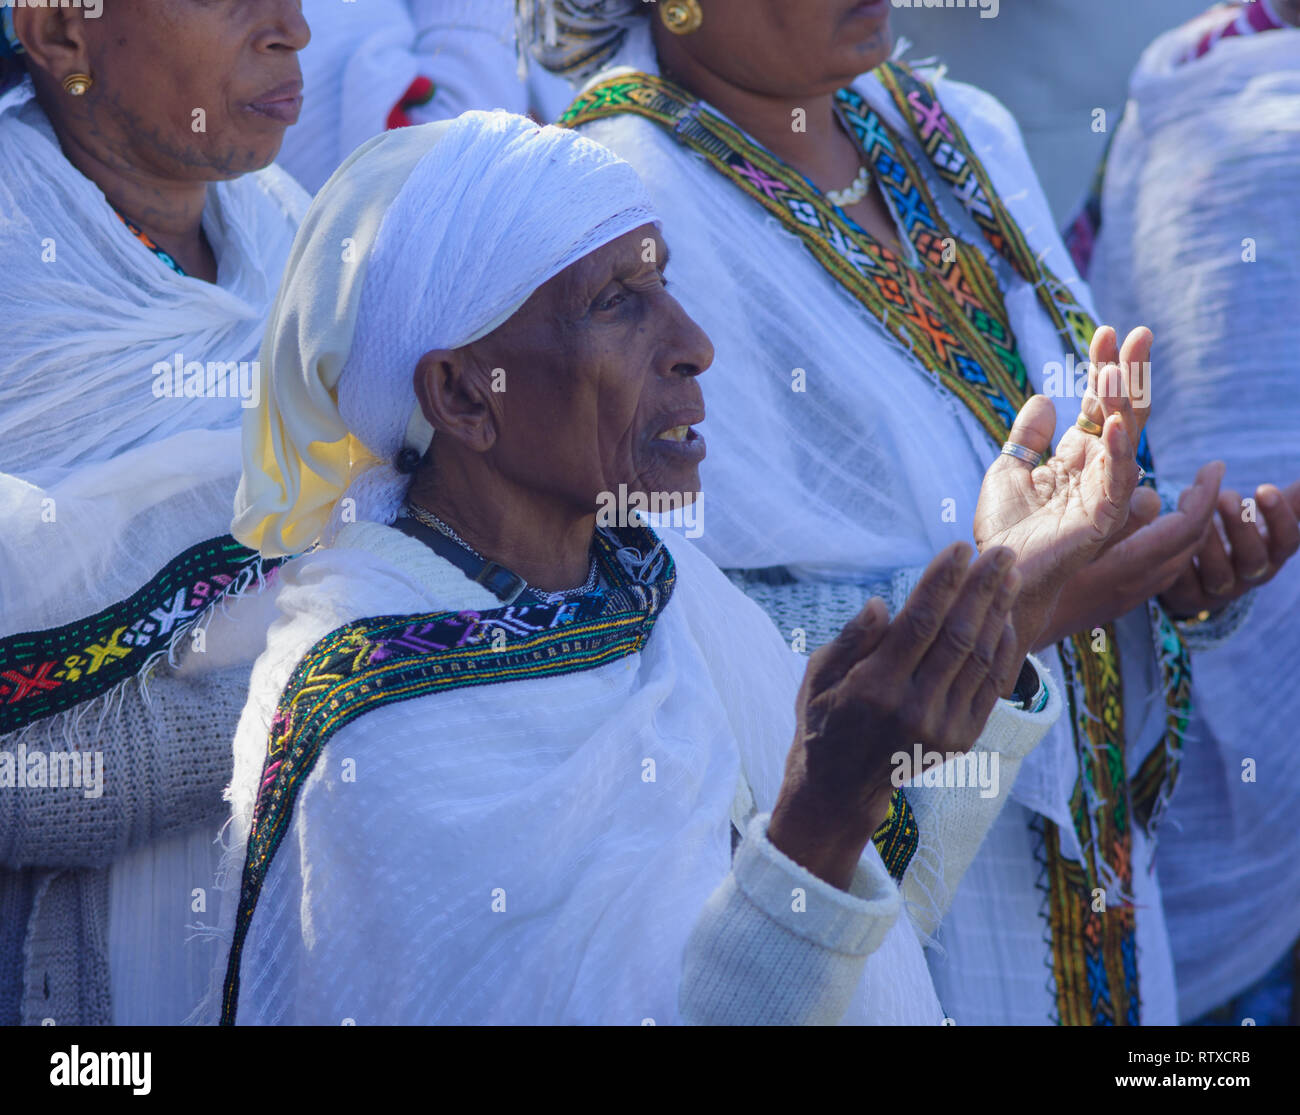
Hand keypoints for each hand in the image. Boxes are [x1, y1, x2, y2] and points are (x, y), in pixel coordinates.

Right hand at [768, 542, 1021, 889]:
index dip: (943, 582)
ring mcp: (942, 728)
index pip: (919, 623)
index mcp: (874, 688)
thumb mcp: (818, 677)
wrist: (840, 789)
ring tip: (1010, 576)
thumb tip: (881, 604)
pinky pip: (990, 686)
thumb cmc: (824, 720)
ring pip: (980, 659)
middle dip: (983, 588)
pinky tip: (1005, 618)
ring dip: (999, 612)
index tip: (960, 548)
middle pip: (958, 636)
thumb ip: (851, 640)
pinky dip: (1002, 649)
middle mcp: (913, 708)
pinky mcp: (960, 740)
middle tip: (1002, 552)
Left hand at [973, 326, 1148, 671]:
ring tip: (1117, 370)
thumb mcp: (1007, 472)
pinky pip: (1114, 484)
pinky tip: (1109, 424)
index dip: (1103, 369)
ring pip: (1123, 443)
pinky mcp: (1099, 523)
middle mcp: (1097, 474)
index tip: (1106, 331)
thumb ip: (1027, 437)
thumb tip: (1045, 397)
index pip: (1097, 406)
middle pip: (1120, 414)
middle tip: (1137, 332)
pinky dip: (1114, 454)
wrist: (993, 575)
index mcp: (1077, 459)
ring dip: (1120, 405)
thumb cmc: (1003, 532)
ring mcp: (1102, 497)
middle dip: (1129, 374)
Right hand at [1035, 461, 1222, 645]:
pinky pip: (1163, 567)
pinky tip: (1150, 529)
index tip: (1214, 466)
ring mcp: (1131, 595)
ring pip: (1179, 555)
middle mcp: (1136, 583)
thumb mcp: (1055, 533)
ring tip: (1181, 498)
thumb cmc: (1025, 572)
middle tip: (1202, 475)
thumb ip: (1098, 508)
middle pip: (1190, 541)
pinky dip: (1169, 541)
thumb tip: (1140, 484)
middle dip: (1201, 505)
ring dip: (1186, 525)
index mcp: (1125, 565)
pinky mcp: (1122, 600)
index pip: (1186, 528)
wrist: (1013, 621)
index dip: (1206, 494)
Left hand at [1159, 481, 1299, 618]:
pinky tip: (1165, 532)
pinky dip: (1176, 560)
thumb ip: (1290, 499)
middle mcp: (1249, 576)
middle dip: (1240, 528)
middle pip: (1253, 559)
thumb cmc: (1237, 536)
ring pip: (1218, 574)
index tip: (1264, 488)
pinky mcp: (1187, 597)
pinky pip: (1182, 585)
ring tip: (1190, 502)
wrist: (1202, 576)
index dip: (1279, 517)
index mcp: (1272, 554)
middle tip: (1225, 497)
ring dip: (1206, 540)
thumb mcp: (1264, 518)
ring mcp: (1219, 591)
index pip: (1287, 541)